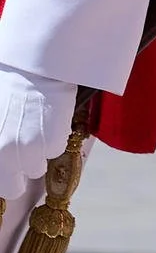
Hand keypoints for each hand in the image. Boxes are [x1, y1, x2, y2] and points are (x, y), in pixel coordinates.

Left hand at [0, 66, 76, 206]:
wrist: (32, 64)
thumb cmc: (5, 82)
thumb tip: (3, 152)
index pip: (0, 183)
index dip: (3, 172)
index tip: (7, 168)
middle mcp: (3, 153)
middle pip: (10, 188)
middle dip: (14, 175)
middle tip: (19, 153)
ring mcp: (25, 152)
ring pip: (34, 170)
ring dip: (34, 154)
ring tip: (32, 127)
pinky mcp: (49, 146)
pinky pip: (52, 153)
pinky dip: (51, 140)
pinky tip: (44, 119)